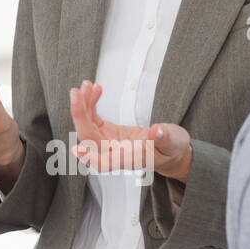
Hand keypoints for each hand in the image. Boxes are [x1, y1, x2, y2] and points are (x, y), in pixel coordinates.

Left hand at [68, 80, 191, 181]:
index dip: (90, 158)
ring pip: (87, 125)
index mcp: (127, 159)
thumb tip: (158, 131)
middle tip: (76, 92)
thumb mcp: (174, 143)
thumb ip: (165, 139)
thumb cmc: (171, 150)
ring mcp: (107, 141)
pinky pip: (93, 117)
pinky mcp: (106, 131)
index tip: (77, 149)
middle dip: (80, 114)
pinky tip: (96, 89)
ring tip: (86, 85)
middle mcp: (112, 152)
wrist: (168, 149)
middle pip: (89, 136)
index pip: (104, 163)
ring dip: (83, 104)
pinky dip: (91, 103)